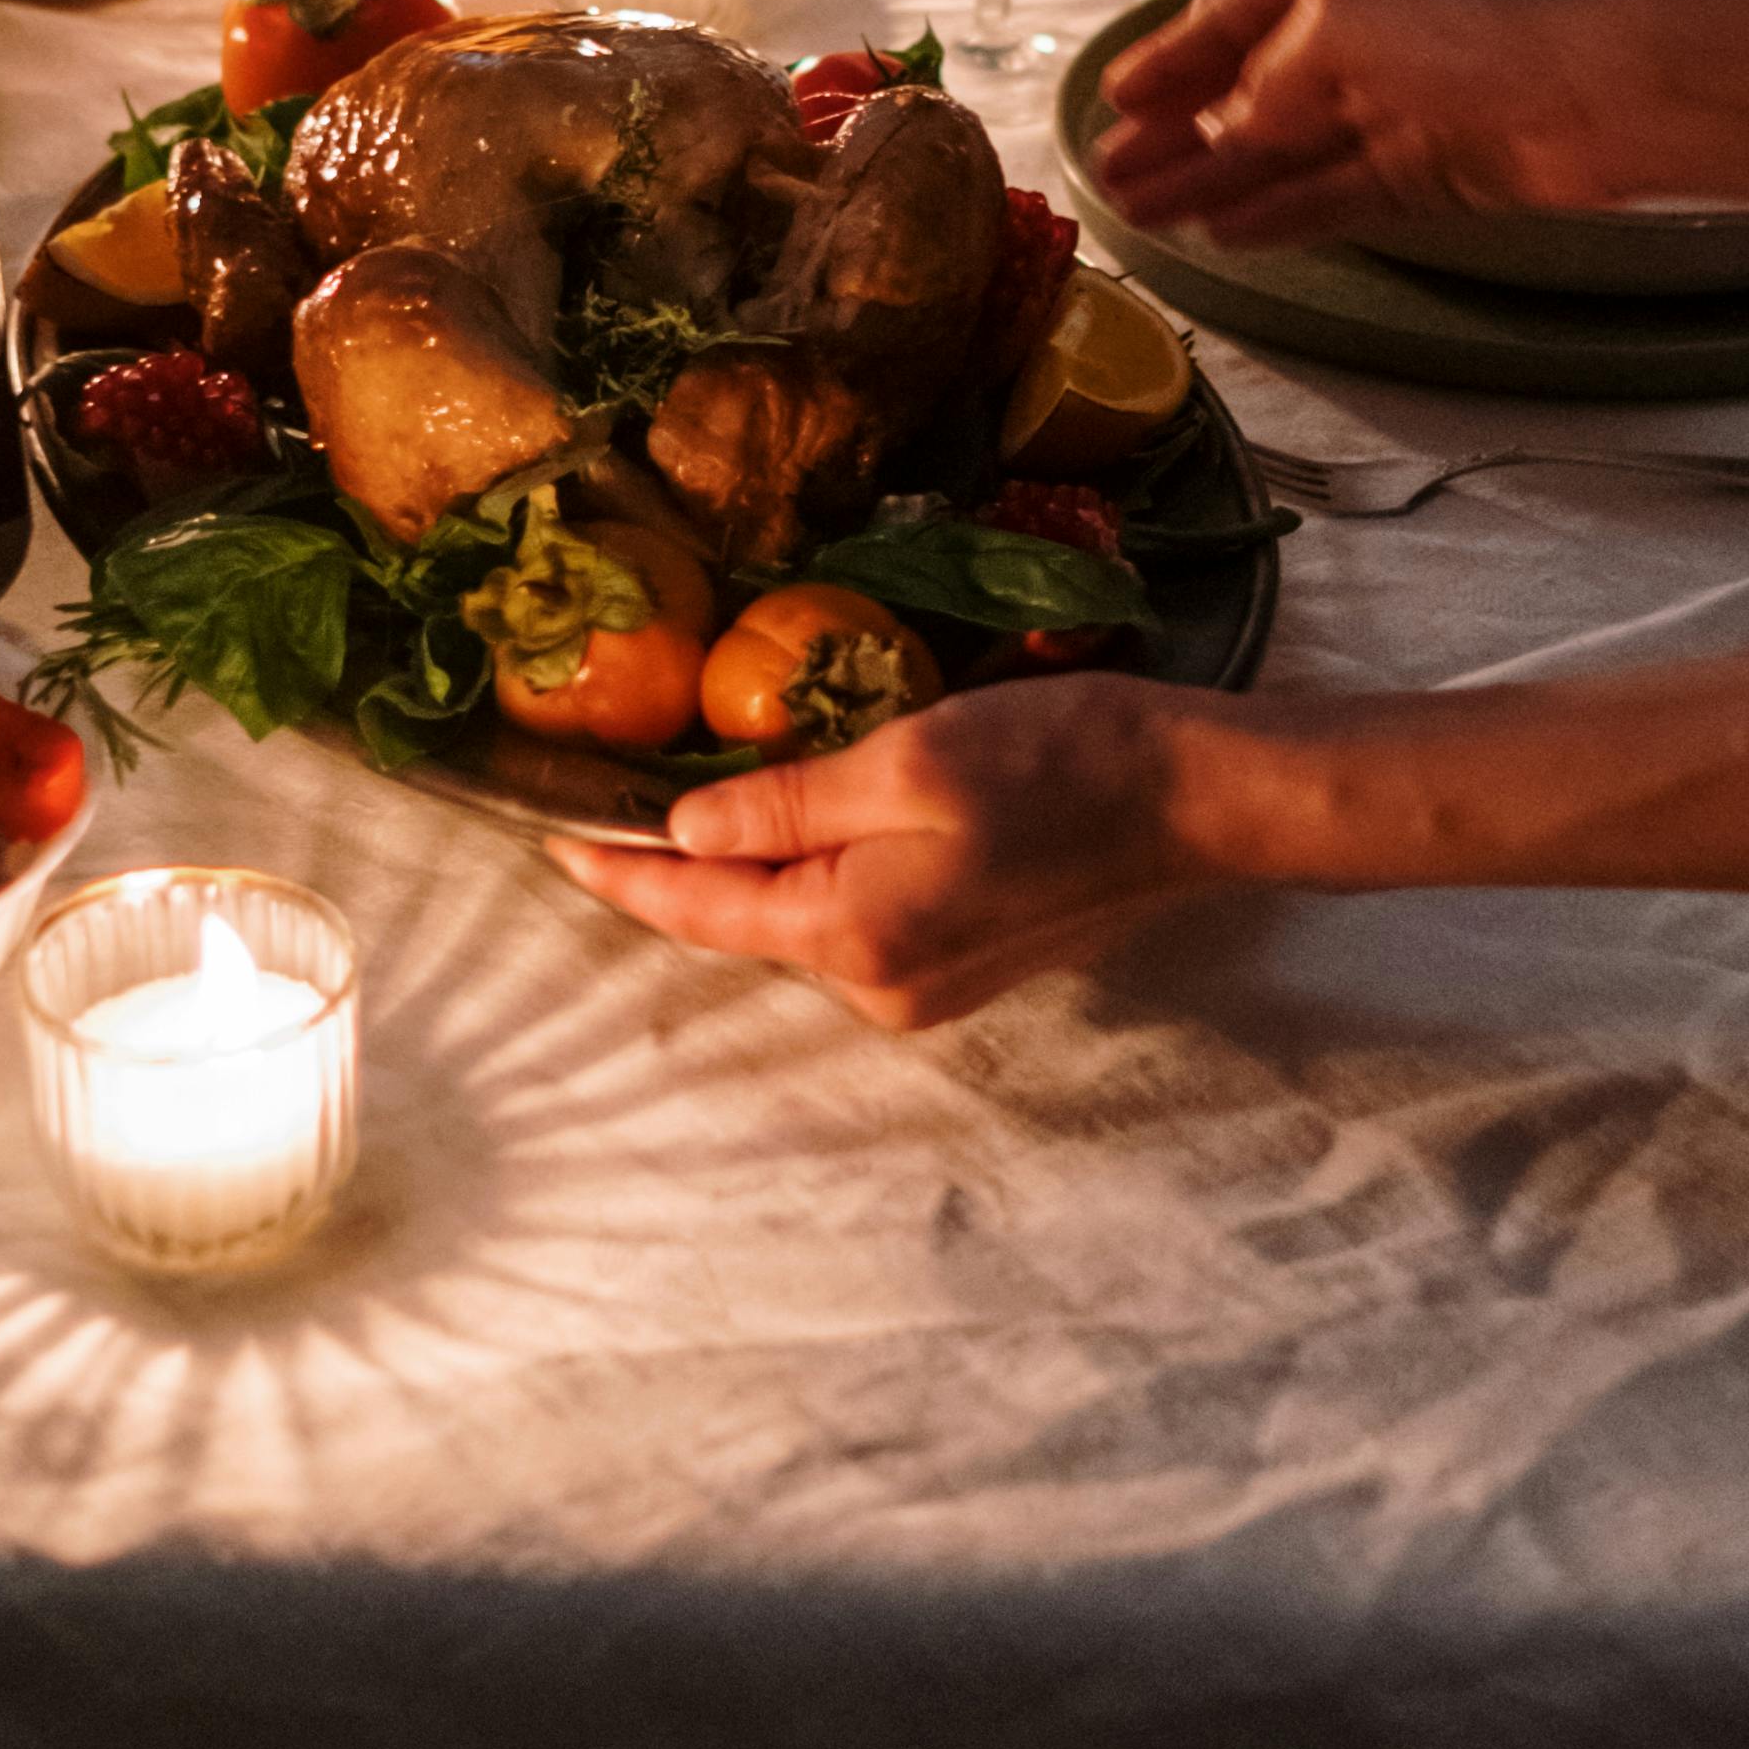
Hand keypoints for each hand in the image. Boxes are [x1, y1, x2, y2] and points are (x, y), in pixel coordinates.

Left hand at [558, 665, 1219, 1030]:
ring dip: (756, 864)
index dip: (617, 873)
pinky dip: (818, 873)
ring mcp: (926, 988)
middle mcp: (879, 987)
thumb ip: (784, 801)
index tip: (549, 838)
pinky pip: (855, 920)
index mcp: (853, 936)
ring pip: (801, 921)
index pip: (698, 909)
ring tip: (698, 792)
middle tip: (611, 792)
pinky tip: (808, 817)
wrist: (1199, 800)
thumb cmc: (1060, 762)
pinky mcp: (964, 967)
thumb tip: (681, 832)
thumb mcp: (903, 760)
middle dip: (679, 867)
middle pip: (745, 922)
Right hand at [1088, 0, 1614, 252]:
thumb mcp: (1336, 29)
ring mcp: (1398, 105)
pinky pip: (1334, 192)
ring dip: (1211, 180)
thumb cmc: (1467, 27)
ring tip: (1141, 213)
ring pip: (1285, 151)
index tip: (1114, 97)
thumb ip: (1267, 85)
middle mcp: (1367, 33)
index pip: (1235, 18)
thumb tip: (1231, 131)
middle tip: (1107, 173)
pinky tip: (1219, 231)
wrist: (1600, 87)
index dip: (1172, 59)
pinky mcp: (1430, 171)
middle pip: (1252, 91)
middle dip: (1177, 133)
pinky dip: (1278, 211)